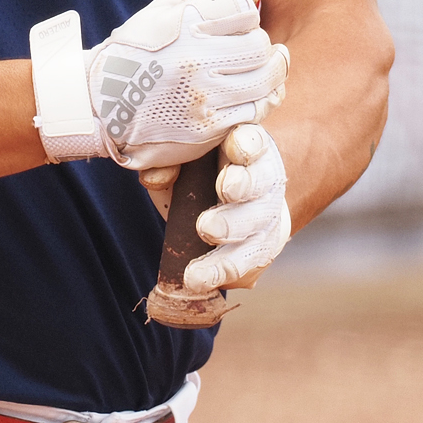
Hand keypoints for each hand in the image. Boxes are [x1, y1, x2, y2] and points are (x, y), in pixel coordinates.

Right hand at [29, 0, 289, 169]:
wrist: (98, 106)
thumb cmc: (133, 53)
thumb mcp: (162, 13)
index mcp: (183, 24)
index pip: (243, 8)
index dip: (248, 12)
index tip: (241, 20)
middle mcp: (194, 59)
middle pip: (258, 45)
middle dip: (259, 43)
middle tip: (251, 47)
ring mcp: (201, 96)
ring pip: (264, 80)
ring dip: (268, 72)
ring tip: (258, 68)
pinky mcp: (206, 129)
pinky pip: (254, 111)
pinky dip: (258, 101)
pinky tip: (247, 94)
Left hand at [140, 123, 291, 294]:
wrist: (237, 197)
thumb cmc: (203, 169)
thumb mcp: (183, 158)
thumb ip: (167, 161)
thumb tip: (154, 175)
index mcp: (244, 145)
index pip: (252, 140)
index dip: (246, 145)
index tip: (233, 149)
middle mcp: (263, 177)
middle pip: (260, 183)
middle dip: (240, 194)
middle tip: (210, 219)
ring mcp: (267, 214)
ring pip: (256, 229)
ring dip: (227, 250)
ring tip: (196, 271)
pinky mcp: (263, 246)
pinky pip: (248, 263)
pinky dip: (222, 273)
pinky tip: (200, 282)